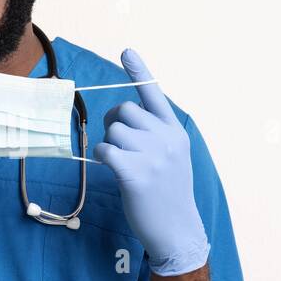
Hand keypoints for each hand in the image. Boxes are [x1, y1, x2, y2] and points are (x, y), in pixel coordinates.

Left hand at [93, 48, 208, 275]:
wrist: (177, 230)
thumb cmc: (168, 193)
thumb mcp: (172, 157)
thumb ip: (155, 135)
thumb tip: (123, 119)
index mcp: (175, 131)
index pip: (154, 94)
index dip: (139, 71)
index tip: (126, 51)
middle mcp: (166, 138)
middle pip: (125, 110)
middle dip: (114, 122)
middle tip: (118, 143)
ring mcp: (152, 155)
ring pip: (114, 130)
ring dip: (110, 144)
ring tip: (122, 163)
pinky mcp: (134, 173)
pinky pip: (105, 150)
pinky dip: (102, 158)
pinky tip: (112, 169)